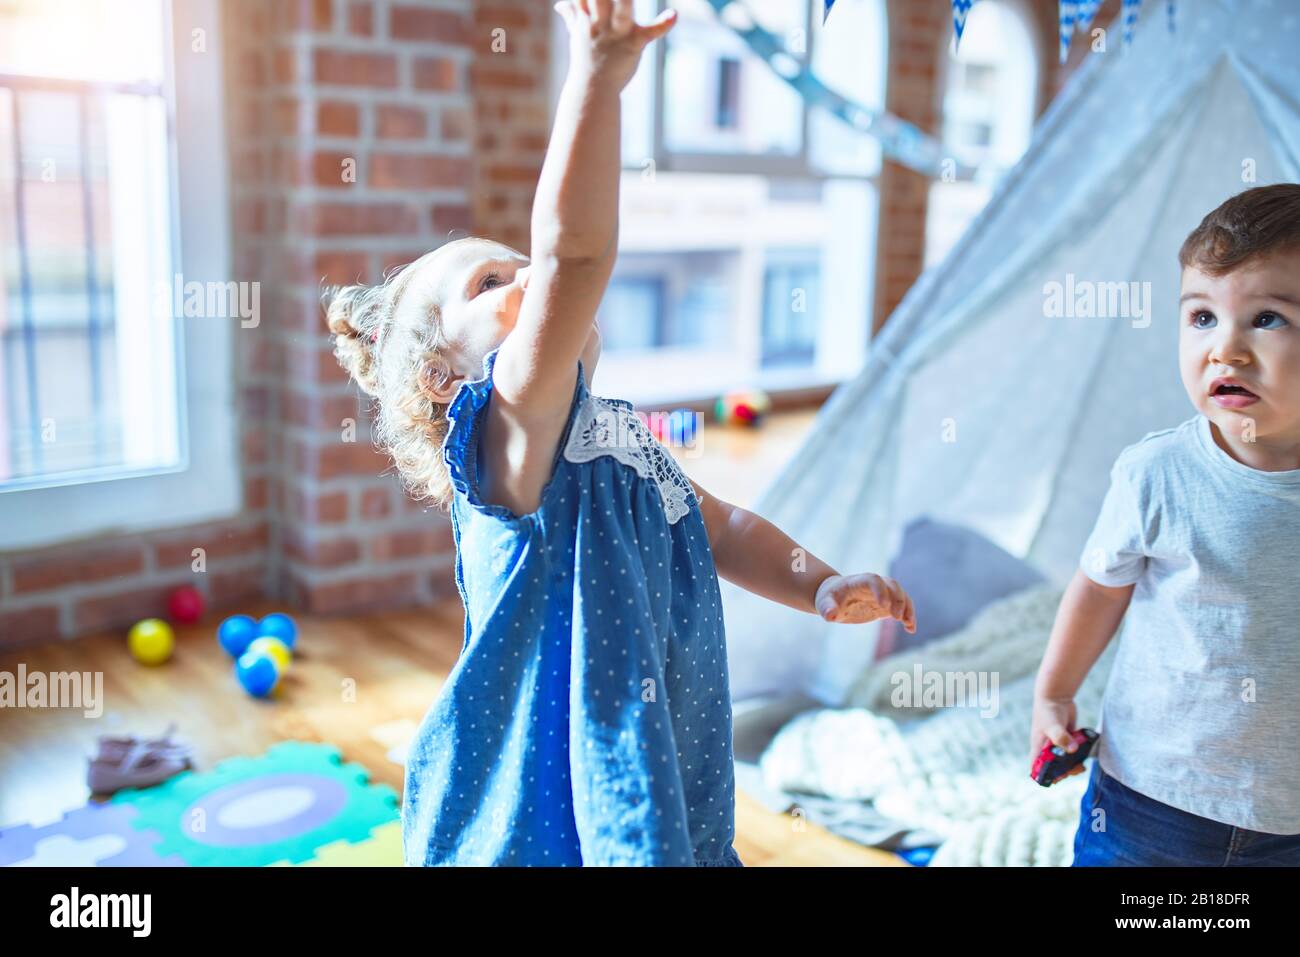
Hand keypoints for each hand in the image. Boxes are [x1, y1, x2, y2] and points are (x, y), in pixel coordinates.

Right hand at [554, 0, 677, 91]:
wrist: (592, 92)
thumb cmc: (587, 62)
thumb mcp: (577, 36)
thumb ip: (572, 16)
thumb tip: (560, 4)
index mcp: (586, 17)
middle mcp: (600, 22)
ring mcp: (617, 34)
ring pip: (622, 9)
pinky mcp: (634, 45)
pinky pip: (650, 33)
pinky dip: (663, 24)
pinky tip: (674, 15)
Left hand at [815, 573, 915, 631]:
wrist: (834, 597)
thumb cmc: (829, 598)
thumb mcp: (824, 603)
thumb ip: (827, 608)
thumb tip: (830, 616)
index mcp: (858, 582)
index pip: (873, 579)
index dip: (880, 590)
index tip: (883, 605)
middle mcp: (873, 585)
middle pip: (892, 584)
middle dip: (897, 599)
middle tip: (897, 617)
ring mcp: (882, 594)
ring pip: (901, 594)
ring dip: (907, 608)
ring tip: (909, 624)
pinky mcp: (886, 605)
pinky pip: (902, 607)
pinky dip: (908, 616)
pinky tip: (911, 629)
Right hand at [1028, 695, 1085, 779]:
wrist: (1056, 696)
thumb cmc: (1048, 711)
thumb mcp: (1052, 725)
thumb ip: (1061, 738)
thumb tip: (1072, 750)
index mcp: (1039, 748)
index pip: (1037, 768)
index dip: (1045, 776)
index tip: (1058, 777)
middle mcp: (1047, 748)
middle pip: (1054, 767)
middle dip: (1065, 771)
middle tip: (1076, 768)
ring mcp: (1058, 743)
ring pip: (1065, 761)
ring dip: (1074, 764)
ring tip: (1082, 764)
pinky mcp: (1068, 738)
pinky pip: (1073, 751)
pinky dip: (1079, 754)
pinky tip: (1085, 752)